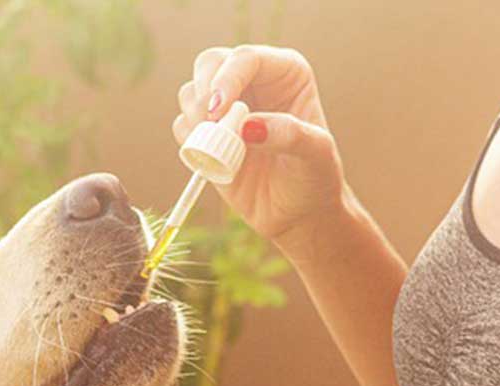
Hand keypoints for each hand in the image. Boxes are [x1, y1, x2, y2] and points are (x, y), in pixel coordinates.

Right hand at [172, 46, 352, 254]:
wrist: (300, 214)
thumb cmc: (316, 178)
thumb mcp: (316, 155)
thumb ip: (289, 135)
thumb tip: (248, 127)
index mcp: (285, 72)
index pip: (246, 58)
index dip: (227, 78)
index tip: (219, 111)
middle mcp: (253, 82)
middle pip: (210, 63)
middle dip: (204, 93)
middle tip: (211, 125)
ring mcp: (227, 107)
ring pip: (191, 93)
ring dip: (196, 119)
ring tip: (223, 149)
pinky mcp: (207, 134)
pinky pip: (182, 125)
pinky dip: (190, 141)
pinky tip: (214, 160)